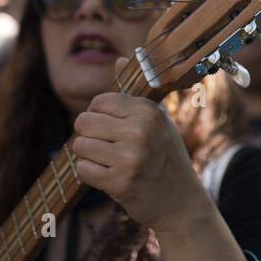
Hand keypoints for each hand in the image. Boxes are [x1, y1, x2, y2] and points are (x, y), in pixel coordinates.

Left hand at [70, 75, 210, 236]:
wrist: (180, 201)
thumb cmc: (165, 155)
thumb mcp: (157, 120)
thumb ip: (134, 92)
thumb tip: (120, 59)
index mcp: (148, 111)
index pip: (100, 102)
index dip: (99, 115)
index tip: (112, 127)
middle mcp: (140, 131)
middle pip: (83, 121)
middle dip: (89, 135)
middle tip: (106, 146)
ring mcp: (130, 158)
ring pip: (80, 146)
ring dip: (89, 156)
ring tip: (109, 161)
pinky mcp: (120, 182)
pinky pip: (83, 170)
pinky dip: (91, 174)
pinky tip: (109, 176)